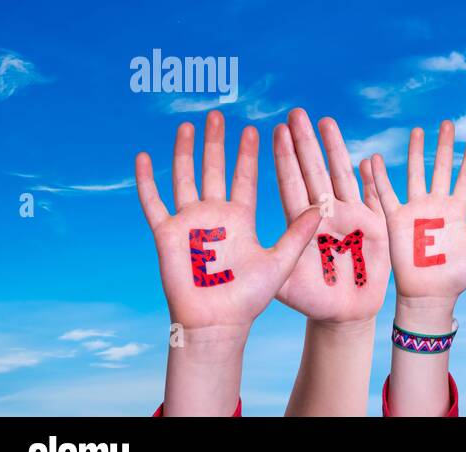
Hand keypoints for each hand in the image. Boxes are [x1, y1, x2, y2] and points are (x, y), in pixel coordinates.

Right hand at [136, 110, 320, 332]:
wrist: (219, 323)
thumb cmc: (250, 298)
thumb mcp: (282, 261)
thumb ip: (299, 232)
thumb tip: (322, 206)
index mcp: (241, 218)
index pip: (244, 177)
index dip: (248, 154)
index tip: (255, 128)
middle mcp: (214, 215)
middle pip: (213, 169)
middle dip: (216, 142)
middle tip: (217, 114)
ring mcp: (189, 222)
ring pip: (183, 177)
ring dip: (184, 152)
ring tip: (186, 125)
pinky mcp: (166, 234)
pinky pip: (152, 203)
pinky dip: (146, 181)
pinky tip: (143, 157)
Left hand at [273, 108, 390, 322]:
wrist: (345, 313)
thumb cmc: (312, 300)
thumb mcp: (286, 284)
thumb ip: (274, 263)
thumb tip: (252, 247)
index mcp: (302, 223)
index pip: (291, 183)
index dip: (284, 157)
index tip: (276, 130)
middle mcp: (326, 214)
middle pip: (315, 171)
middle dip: (306, 142)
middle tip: (296, 113)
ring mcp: (351, 217)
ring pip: (342, 176)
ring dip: (335, 149)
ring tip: (326, 122)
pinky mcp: (375, 228)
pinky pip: (375, 198)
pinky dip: (373, 180)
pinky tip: (368, 159)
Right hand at [371, 122, 465, 314]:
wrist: (431, 296)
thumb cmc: (458, 278)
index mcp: (458, 211)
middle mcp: (437, 206)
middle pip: (441, 168)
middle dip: (444, 146)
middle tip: (448, 123)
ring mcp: (416, 210)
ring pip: (415, 174)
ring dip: (415, 152)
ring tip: (417, 130)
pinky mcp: (396, 219)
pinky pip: (386, 194)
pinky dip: (379, 178)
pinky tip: (373, 159)